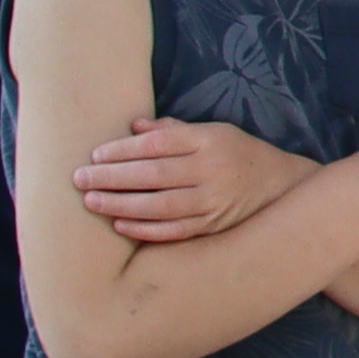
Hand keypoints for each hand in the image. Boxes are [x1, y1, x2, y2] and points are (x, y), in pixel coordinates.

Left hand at [75, 118, 314, 243]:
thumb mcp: (210, 131)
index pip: (157, 144)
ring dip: (120, 205)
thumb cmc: (234, 153)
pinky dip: (144, 229)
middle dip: (112, 177)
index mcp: (208, 140)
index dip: (123, 150)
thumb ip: (172, 130)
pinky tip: (119, 225)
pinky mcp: (212, 226)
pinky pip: (173, 230)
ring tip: (91, 202)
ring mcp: (213, 201)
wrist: (278, 186)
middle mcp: (211, 170)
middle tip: (80, 179)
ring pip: (159, 205)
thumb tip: (132, 127)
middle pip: (153, 174)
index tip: (95, 154)